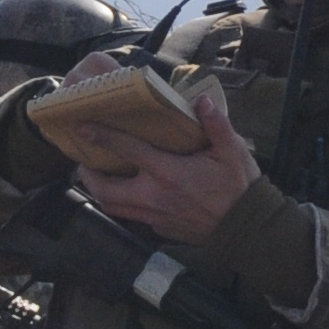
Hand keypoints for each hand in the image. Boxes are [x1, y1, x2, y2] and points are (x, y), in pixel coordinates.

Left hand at [88, 82, 260, 243]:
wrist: (245, 228)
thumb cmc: (238, 186)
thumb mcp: (232, 150)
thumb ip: (215, 124)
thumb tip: (201, 100)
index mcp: (168, 173)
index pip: (128, 150)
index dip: (102, 136)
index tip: (82, 127)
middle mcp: (154, 197)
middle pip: (105, 191)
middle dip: (88, 175)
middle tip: (85, 159)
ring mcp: (154, 216)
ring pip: (113, 207)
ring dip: (101, 192)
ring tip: (99, 176)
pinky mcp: (160, 229)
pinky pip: (131, 216)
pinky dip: (122, 203)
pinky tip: (129, 191)